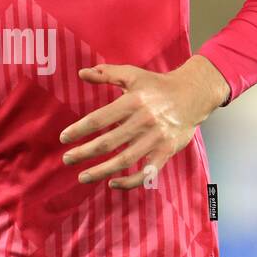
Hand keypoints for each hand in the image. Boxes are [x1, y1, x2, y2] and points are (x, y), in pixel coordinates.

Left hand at [59, 56, 229, 189]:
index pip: (99, 119)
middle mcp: (143, 121)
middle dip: (84, 153)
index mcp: (133, 101)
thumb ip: (107, 74)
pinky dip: (130, 182)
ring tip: (82, 176)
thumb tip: (82, 73)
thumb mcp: (133, 74)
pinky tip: (112, 183)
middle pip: (108, 142)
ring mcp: (156, 139)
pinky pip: (146, 172)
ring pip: (124, 160)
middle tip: (67, 159)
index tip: (63, 138)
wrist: (193, 95)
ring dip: (101, 171)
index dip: (79, 130)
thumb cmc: (158, 85)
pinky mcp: (166, 151)